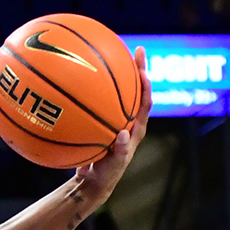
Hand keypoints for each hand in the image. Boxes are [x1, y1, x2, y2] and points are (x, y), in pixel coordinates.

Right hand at [73, 46, 152, 200]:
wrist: (94, 180)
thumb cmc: (107, 174)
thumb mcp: (113, 165)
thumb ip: (119, 152)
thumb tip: (122, 135)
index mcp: (136, 128)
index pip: (146, 103)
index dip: (146, 87)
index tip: (144, 71)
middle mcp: (129, 119)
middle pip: (136, 89)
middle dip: (138, 69)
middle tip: (138, 49)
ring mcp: (116, 118)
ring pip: (119, 91)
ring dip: (119, 72)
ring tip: (115, 52)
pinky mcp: (103, 120)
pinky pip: (100, 100)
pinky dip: (94, 87)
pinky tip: (82, 75)